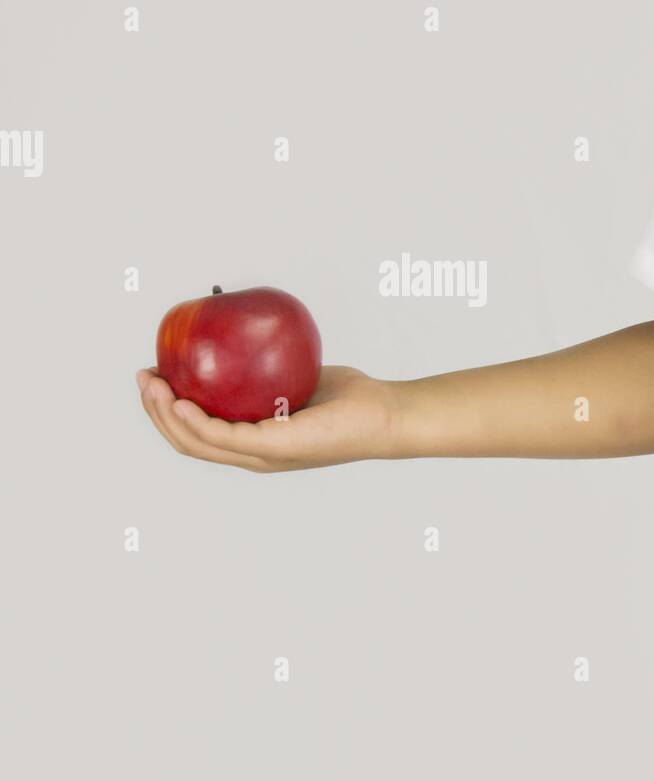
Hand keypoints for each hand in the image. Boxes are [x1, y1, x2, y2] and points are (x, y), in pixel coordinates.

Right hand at [136, 366, 401, 470]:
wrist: (383, 414)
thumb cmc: (347, 396)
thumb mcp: (295, 373)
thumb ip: (267, 361)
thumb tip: (241, 324)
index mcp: (254, 442)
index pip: (198, 433)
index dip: (167, 410)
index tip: (153, 377)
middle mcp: (252, 456)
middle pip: (187, 441)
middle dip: (155, 412)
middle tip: (143, 377)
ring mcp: (262, 456)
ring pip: (197, 442)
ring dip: (166, 416)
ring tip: (152, 386)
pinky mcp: (275, 448)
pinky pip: (225, 436)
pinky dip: (197, 421)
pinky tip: (181, 400)